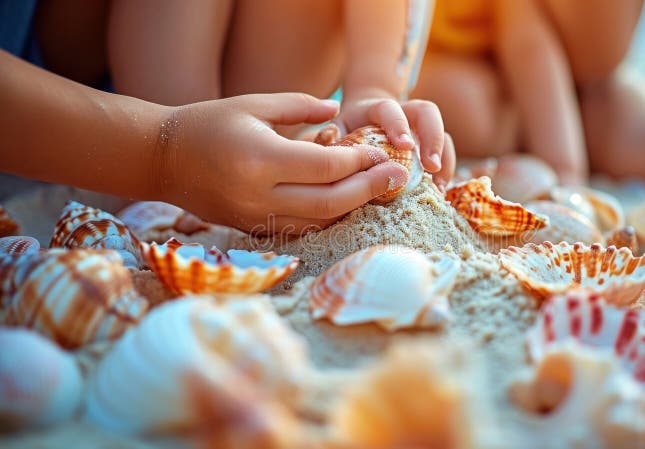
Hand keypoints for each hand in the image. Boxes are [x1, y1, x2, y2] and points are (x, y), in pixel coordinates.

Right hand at [155, 93, 409, 234]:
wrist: (162, 159)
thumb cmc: (209, 124)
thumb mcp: (255, 104)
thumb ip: (300, 106)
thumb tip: (337, 110)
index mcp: (260, 160)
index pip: (326, 167)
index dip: (360, 162)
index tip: (384, 153)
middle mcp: (259, 195)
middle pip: (329, 203)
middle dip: (369, 191)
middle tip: (398, 179)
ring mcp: (255, 218)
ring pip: (318, 223)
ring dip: (353, 208)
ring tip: (379, 191)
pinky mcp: (252, 230)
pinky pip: (301, 228)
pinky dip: (328, 218)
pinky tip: (348, 204)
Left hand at [336, 93, 454, 189]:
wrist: (364, 121)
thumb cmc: (347, 130)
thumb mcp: (335, 129)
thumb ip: (329, 135)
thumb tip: (329, 137)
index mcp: (379, 108)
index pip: (390, 108)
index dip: (399, 124)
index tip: (405, 146)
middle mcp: (406, 112)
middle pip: (427, 113)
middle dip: (433, 138)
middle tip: (432, 167)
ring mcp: (421, 129)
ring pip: (443, 134)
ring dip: (445, 160)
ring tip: (439, 189)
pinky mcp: (430, 146)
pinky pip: (445, 155)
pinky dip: (445, 174)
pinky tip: (438, 193)